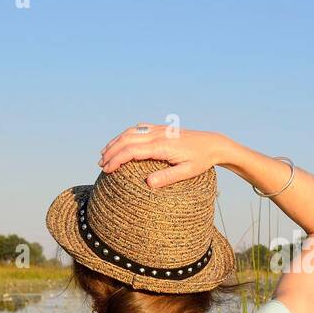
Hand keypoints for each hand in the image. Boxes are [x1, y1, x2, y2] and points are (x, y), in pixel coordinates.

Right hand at [98, 123, 235, 188]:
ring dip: (115, 142)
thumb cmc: (201, 160)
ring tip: (104, 154)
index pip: (131, 151)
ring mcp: (158, 130)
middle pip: (126, 140)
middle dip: (111, 152)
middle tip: (100, 165)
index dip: (116, 159)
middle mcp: (157, 135)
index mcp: (161, 146)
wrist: (213, 143)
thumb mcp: (187, 172)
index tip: (107, 170)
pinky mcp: (161, 129)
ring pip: (130, 132)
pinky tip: (120, 141)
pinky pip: (138, 128)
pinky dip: (125, 135)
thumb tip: (148, 183)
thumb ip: (168, 177)